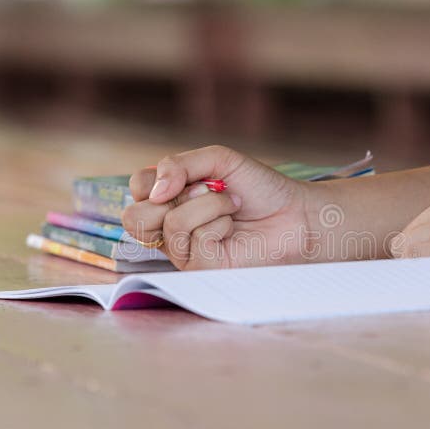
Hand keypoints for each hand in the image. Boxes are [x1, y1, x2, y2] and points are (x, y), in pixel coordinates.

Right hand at [122, 145, 317, 269]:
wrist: (295, 212)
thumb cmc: (258, 188)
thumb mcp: (217, 160)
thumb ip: (177, 165)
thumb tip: (154, 192)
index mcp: (169, 201)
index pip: (137, 187)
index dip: (161, 177)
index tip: (196, 176)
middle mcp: (171, 229)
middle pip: (135, 218)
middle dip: (175, 195)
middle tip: (207, 191)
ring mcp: (185, 252)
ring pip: (169, 225)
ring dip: (207, 205)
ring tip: (231, 205)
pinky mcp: (202, 268)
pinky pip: (193, 240)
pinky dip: (217, 222)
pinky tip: (232, 226)